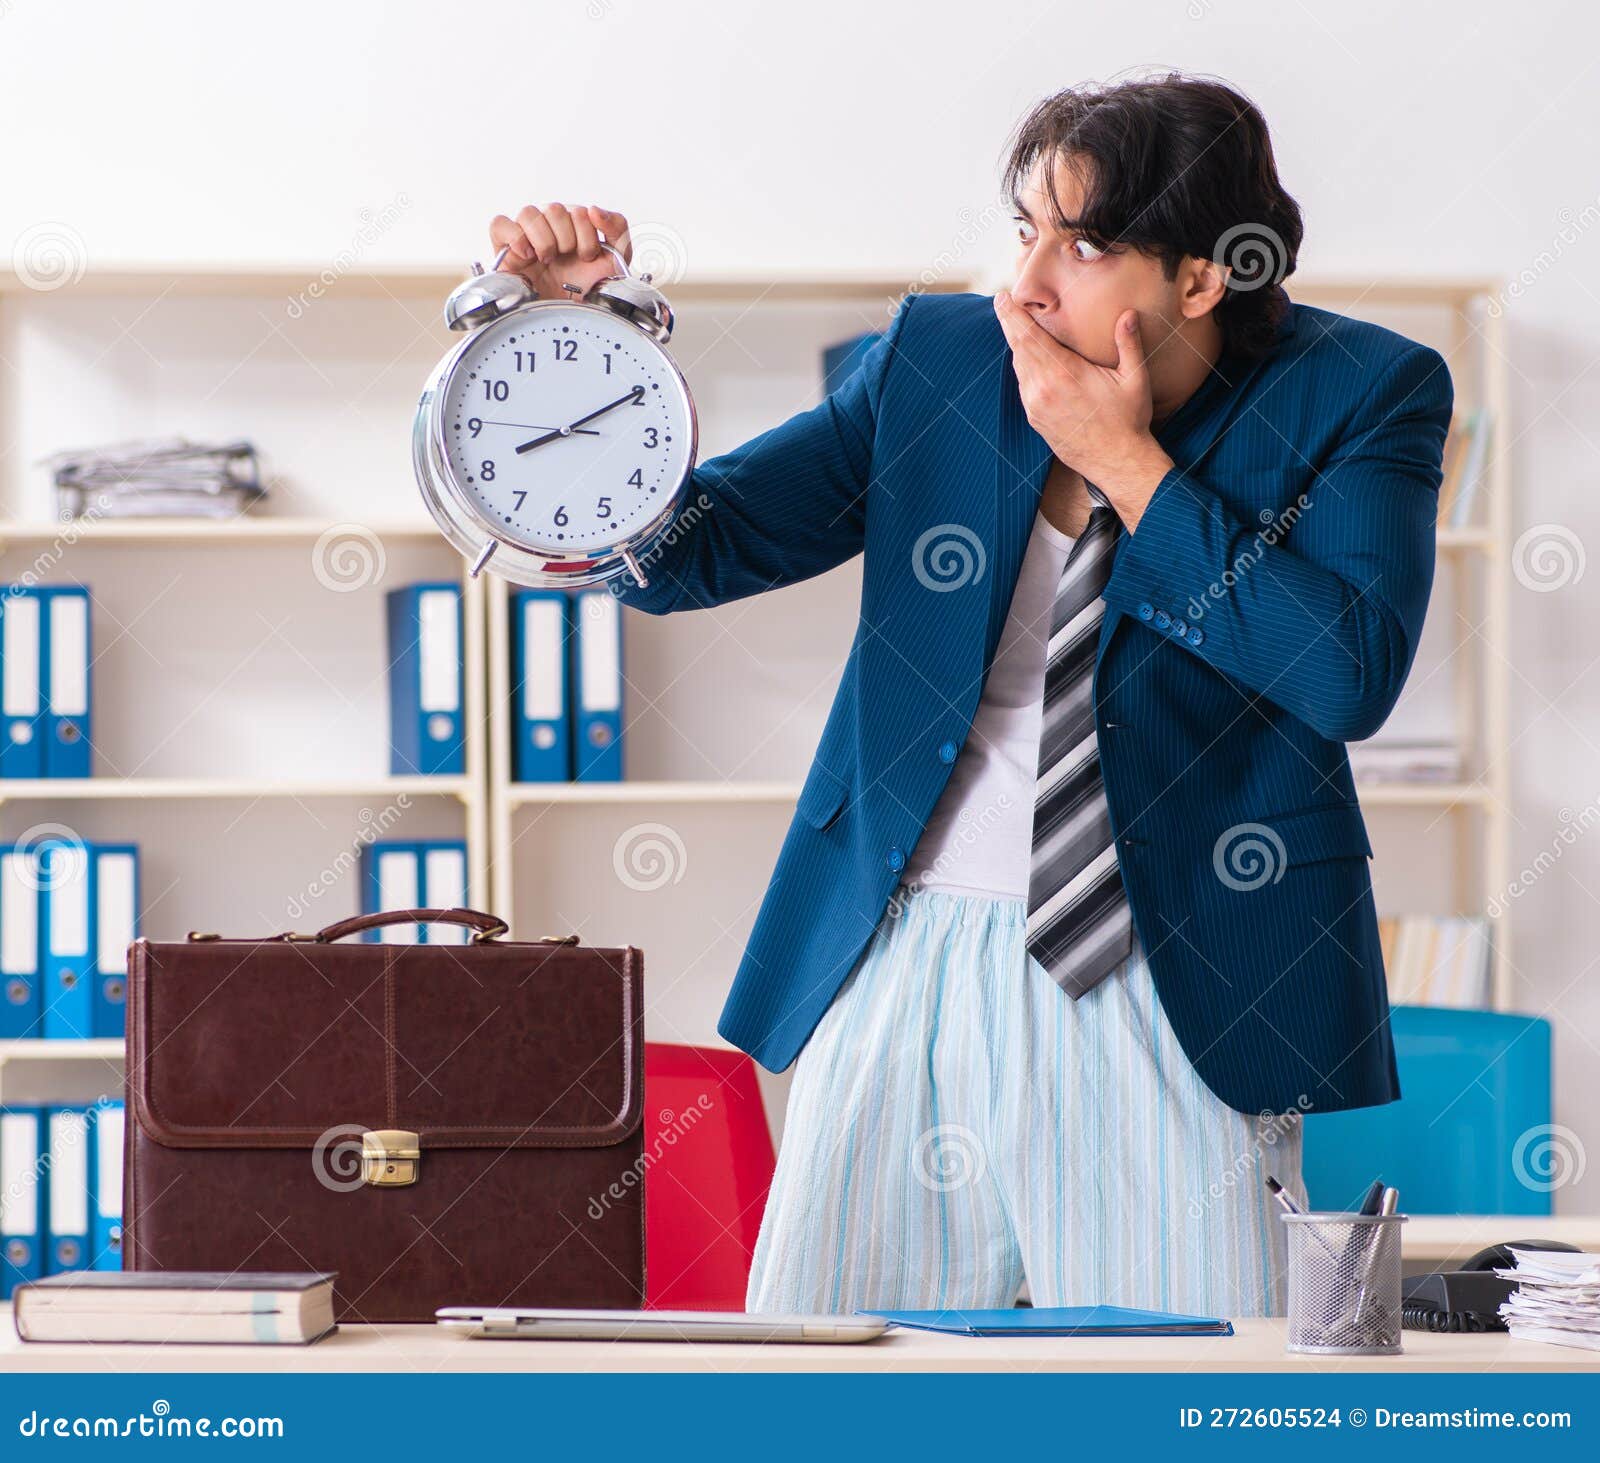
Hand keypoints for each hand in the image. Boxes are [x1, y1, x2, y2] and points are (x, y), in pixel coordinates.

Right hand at [488, 203, 632, 300]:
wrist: (564, 322)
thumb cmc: (584, 292)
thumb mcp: (615, 261)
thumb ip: (617, 228)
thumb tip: (594, 208)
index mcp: (575, 226)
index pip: (581, 211)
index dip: (587, 235)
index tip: (587, 258)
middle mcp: (550, 226)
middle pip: (555, 209)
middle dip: (567, 240)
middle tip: (566, 261)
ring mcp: (526, 234)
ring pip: (529, 213)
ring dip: (544, 240)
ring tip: (547, 260)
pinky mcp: (503, 246)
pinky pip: (500, 223)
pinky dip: (516, 238)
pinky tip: (528, 256)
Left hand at [993, 290, 1172, 528]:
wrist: (1117, 462)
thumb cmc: (1128, 420)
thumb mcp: (1135, 380)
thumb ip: (1129, 344)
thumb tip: (1128, 314)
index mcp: (1065, 373)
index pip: (1029, 337)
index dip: (1013, 316)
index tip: (1002, 298)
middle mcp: (1044, 389)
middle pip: (1017, 348)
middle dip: (1008, 323)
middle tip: (1002, 302)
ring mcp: (1036, 406)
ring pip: (1018, 367)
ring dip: (1015, 345)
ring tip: (1014, 326)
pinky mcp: (1034, 419)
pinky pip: (1022, 386)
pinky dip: (1022, 367)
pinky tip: (1025, 357)